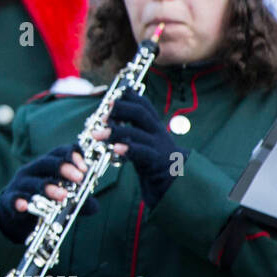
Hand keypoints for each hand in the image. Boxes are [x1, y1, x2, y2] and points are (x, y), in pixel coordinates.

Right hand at [0, 144, 98, 243]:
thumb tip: (95, 206)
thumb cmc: (45, 200)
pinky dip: (18, 202)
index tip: (85, 166)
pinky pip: (12, 199)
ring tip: (62, 196)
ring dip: (47, 187)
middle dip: (63, 168)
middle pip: (47, 163)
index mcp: (48, 165)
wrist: (16, 213)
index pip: (60, 152)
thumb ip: (79, 201)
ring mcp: (19, 184)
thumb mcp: (64, 198)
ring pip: (32, 182)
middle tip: (79, 177)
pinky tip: (24, 206)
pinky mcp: (8, 200)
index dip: (72, 155)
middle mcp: (33, 170)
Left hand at [96, 89, 186, 207]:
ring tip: (97, 134)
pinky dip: (128, 149)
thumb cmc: (155, 158)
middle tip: (103, 112)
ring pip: (138, 133)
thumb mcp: (144, 139)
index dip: (128, 97)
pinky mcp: (157, 161)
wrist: (179, 180)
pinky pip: (143, 153)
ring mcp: (157, 146)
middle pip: (140, 113)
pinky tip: (115, 148)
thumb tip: (109, 114)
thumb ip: (131, 127)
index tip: (112, 95)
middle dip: (121, 109)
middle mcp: (156, 132)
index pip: (143, 104)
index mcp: (153, 125)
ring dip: (115, 131)